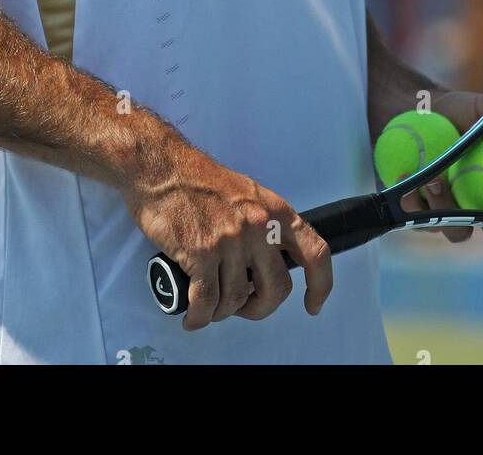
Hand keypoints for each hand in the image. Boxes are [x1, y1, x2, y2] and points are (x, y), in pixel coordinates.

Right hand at [125, 134, 332, 330]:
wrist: (162, 166)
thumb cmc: (197, 179)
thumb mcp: (246, 194)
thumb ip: (262, 224)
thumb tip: (264, 261)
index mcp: (275, 210)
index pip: (315, 252)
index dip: (320, 285)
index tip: (312, 304)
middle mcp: (259, 226)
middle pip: (276, 289)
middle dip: (260, 308)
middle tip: (244, 307)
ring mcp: (231, 240)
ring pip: (236, 299)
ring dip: (222, 311)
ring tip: (210, 306)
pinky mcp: (201, 252)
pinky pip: (206, 301)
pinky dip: (199, 317)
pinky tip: (193, 317)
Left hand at [403, 89, 482, 257]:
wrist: (414, 110)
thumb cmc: (456, 110)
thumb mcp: (482, 108)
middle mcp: (482, 206)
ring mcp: (453, 213)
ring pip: (457, 230)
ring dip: (447, 210)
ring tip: (433, 181)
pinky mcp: (423, 214)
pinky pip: (421, 218)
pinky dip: (415, 201)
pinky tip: (406, 176)